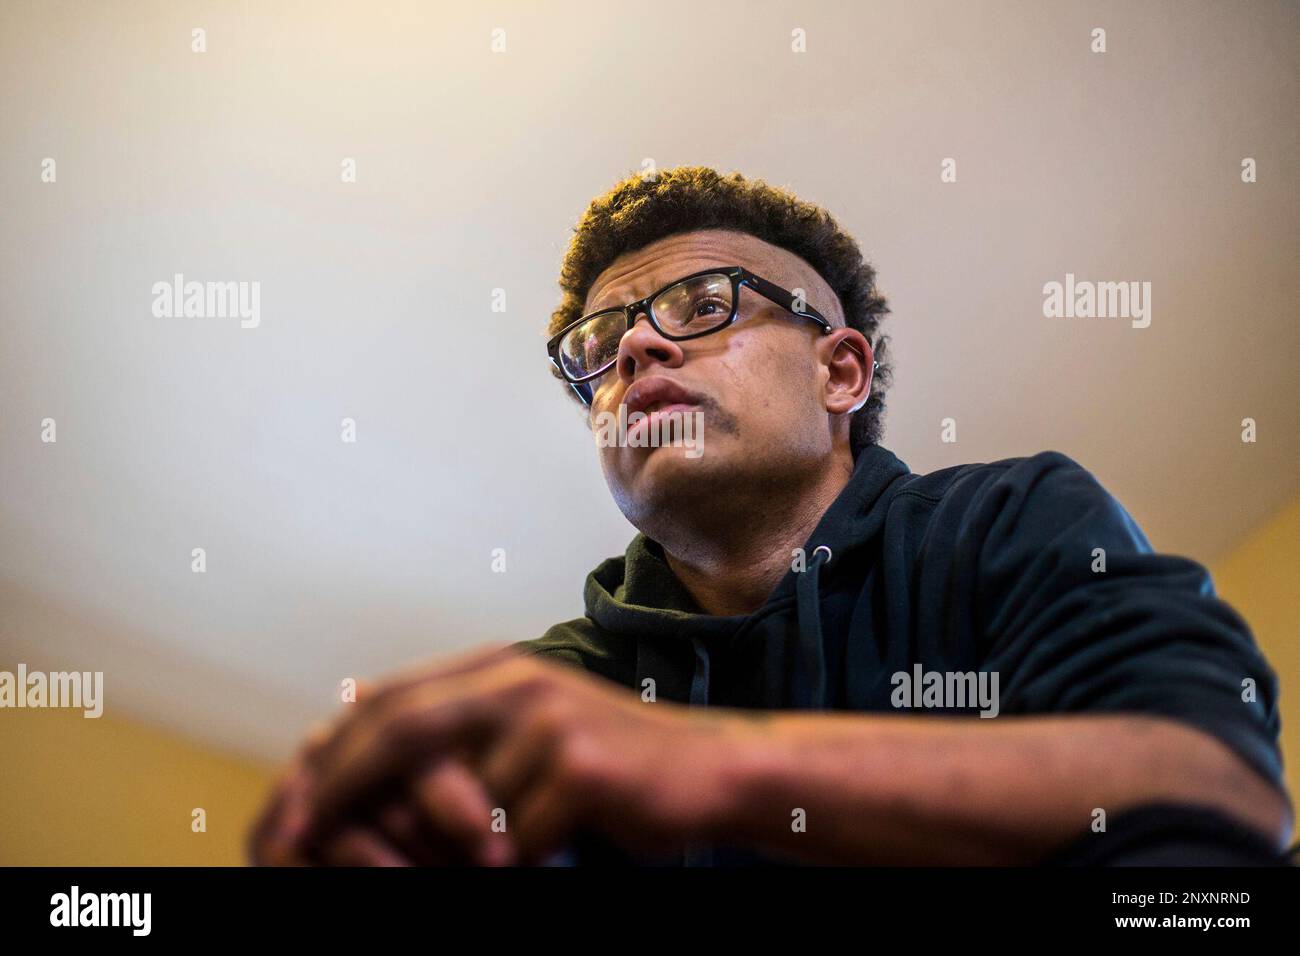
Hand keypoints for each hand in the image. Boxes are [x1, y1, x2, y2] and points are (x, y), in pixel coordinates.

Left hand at [279, 644, 755, 864]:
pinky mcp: (581, 768)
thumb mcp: (528, 728)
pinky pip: (514, 840)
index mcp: (497, 670)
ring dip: (452, 853)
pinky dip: (513, 866)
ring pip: (459, 805)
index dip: (335, 751)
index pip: (390, 699)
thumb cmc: (607, 762)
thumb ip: (462, 729)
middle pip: (401, 728)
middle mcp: (518, 683)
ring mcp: (550, 722)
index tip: (292, 802)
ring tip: (480, 865)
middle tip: (297, 841)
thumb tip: (361, 736)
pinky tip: (543, 859)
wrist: (706, 770)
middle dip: (342, 788)